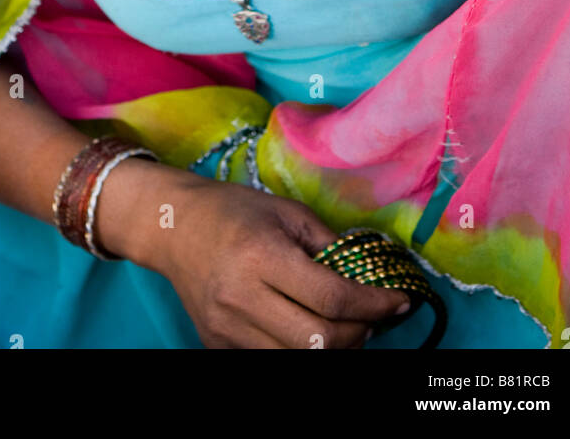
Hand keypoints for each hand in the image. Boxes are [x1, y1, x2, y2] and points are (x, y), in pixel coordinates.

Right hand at [154, 175, 411, 348]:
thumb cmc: (233, 210)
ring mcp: (227, 328)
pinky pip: (271, 359)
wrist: (171, 227)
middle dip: (359, 333)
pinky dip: (299, 349)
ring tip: (344, 324)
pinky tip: (308, 326)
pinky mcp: (217, 345)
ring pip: (298, 359)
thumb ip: (329, 246)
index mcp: (262, 256)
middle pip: (320, 341)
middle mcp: (241, 297)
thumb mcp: (286, 212)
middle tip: (373, 316)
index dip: (374, 305)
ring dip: (334, 347)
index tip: (398, 300)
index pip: (332, 297)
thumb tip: (371, 277)